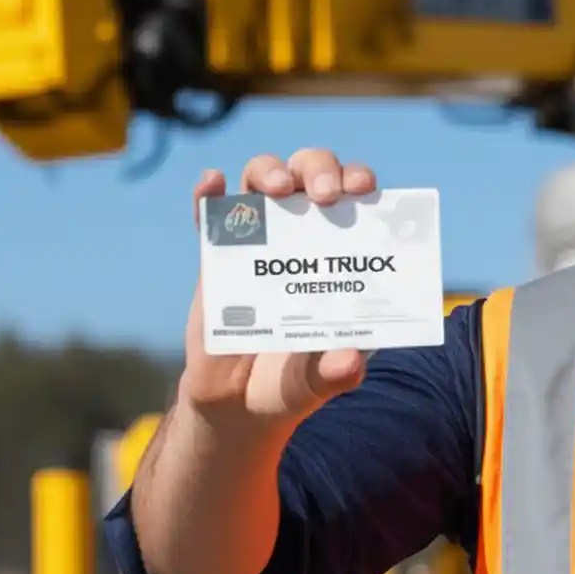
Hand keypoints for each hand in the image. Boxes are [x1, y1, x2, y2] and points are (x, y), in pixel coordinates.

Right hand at [179, 148, 378, 436]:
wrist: (236, 404)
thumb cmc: (291, 384)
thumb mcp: (315, 383)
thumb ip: (334, 374)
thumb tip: (350, 362)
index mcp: (342, 258)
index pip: (358, 202)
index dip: (361, 183)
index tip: (365, 189)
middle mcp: (305, 238)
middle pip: (312, 176)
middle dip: (320, 169)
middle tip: (325, 195)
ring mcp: (260, 242)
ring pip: (263, 181)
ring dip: (269, 171)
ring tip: (275, 189)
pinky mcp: (217, 256)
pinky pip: (211, 215)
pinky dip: (209, 194)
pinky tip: (212, 184)